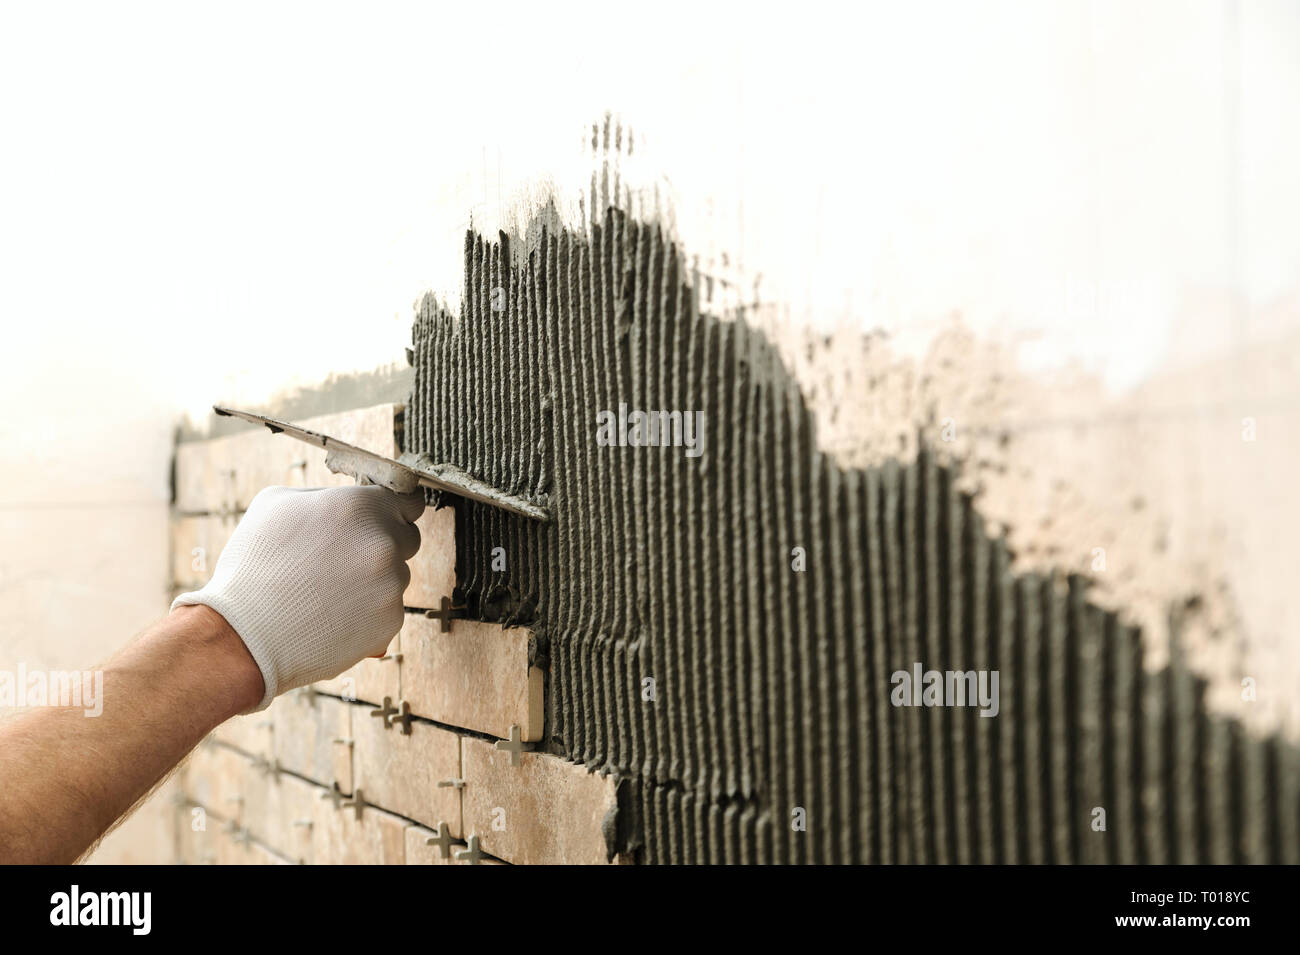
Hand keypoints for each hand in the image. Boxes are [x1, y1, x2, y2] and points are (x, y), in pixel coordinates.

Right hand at [171, 484, 423, 710]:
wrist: (244, 636)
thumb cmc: (253, 567)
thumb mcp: (275, 505)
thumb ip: (324, 496)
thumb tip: (347, 499)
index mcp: (360, 506)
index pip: (408, 502)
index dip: (394, 511)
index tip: (384, 520)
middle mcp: (384, 543)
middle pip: (407, 538)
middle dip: (384, 545)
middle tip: (346, 560)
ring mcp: (391, 584)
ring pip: (397, 576)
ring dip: (375, 580)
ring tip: (328, 592)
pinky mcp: (391, 621)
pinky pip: (389, 609)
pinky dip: (369, 612)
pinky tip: (333, 615)